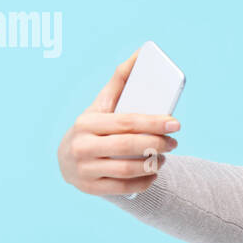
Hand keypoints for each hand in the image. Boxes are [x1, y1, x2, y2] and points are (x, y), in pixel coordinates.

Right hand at [57, 47, 180, 195]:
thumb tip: (141, 54)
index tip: (175, 123)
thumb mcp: (102, 104)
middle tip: (174, 143)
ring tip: (164, 157)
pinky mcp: (90, 188)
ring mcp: (84, 169)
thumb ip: (121, 81)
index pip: (126, 122)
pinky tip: (153, 173)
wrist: (67, 159)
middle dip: (157, 144)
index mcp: (87, 122)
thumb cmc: (93, 127)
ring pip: (127, 169)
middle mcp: (82, 146)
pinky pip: (124, 188)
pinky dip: (144, 181)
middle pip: (128, 145)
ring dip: (152, 164)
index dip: (154, 123)